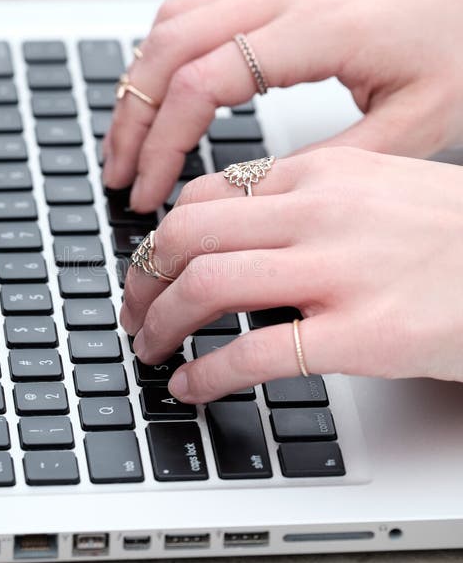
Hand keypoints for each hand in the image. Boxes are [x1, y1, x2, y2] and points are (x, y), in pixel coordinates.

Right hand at [103, 0, 462, 211]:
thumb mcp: (413, 125)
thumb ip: (332, 163)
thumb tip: (259, 198)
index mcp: (316, 27)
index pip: (201, 83)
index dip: (163, 144)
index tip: (148, 194)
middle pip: (169, 47)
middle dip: (132, 118)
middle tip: (119, 175)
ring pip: (174, 19)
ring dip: (141, 80)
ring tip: (130, 139)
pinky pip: (201, 5)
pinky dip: (168, 50)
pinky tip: (166, 88)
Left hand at [120, 147, 462, 402]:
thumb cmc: (457, 238)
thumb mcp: (379, 192)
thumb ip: (309, 204)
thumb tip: (242, 228)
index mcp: (323, 176)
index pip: (206, 195)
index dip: (162, 236)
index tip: (151, 265)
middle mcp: (323, 214)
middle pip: (189, 234)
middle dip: (142, 278)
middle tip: (132, 310)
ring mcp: (340, 272)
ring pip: (207, 285)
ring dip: (160, 323)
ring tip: (149, 349)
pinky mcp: (362, 334)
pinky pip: (255, 353)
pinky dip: (207, 372)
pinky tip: (193, 386)